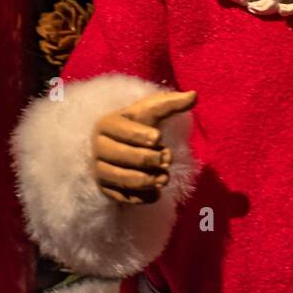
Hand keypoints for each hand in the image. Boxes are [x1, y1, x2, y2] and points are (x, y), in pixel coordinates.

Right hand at [92, 90, 197, 204]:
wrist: (120, 147)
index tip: (158, 138)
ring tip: (165, 178)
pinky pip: (124, 198)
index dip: (140, 135)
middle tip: (168, 159)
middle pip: (124, 156)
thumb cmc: (138, 125)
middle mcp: (98, 148)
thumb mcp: (151, 111)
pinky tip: (156, 193)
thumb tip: (194, 95)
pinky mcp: (106, 190)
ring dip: (148, 180)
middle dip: (149, 159)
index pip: (121, 130)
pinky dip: (142, 197)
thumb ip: (171, 103)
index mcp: (107, 124)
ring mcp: (99, 170)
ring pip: (123, 179)